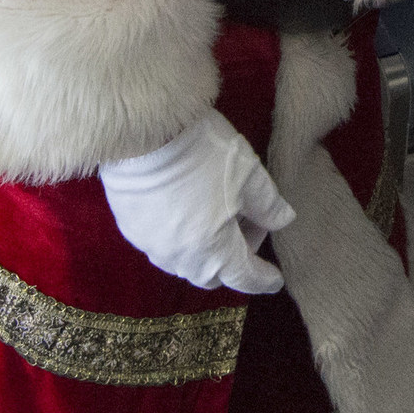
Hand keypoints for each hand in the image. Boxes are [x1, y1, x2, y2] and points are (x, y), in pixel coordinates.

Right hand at [97, 111, 296, 293]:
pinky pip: (162, 246)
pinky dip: (181, 236)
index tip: (274, 279)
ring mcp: (151, 246)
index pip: (245, 278)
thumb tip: (283, 220)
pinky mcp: (130, 229)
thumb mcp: (249, 175)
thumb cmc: (203, 155)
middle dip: (235, 258)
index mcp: (215, 252)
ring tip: (217, 211)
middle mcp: (181, 259)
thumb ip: (269, 205)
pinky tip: (187, 207)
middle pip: (214, 274)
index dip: (263, 279)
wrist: (142, 133)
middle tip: (248, 222)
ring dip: (207, 248)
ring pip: (186, 262)